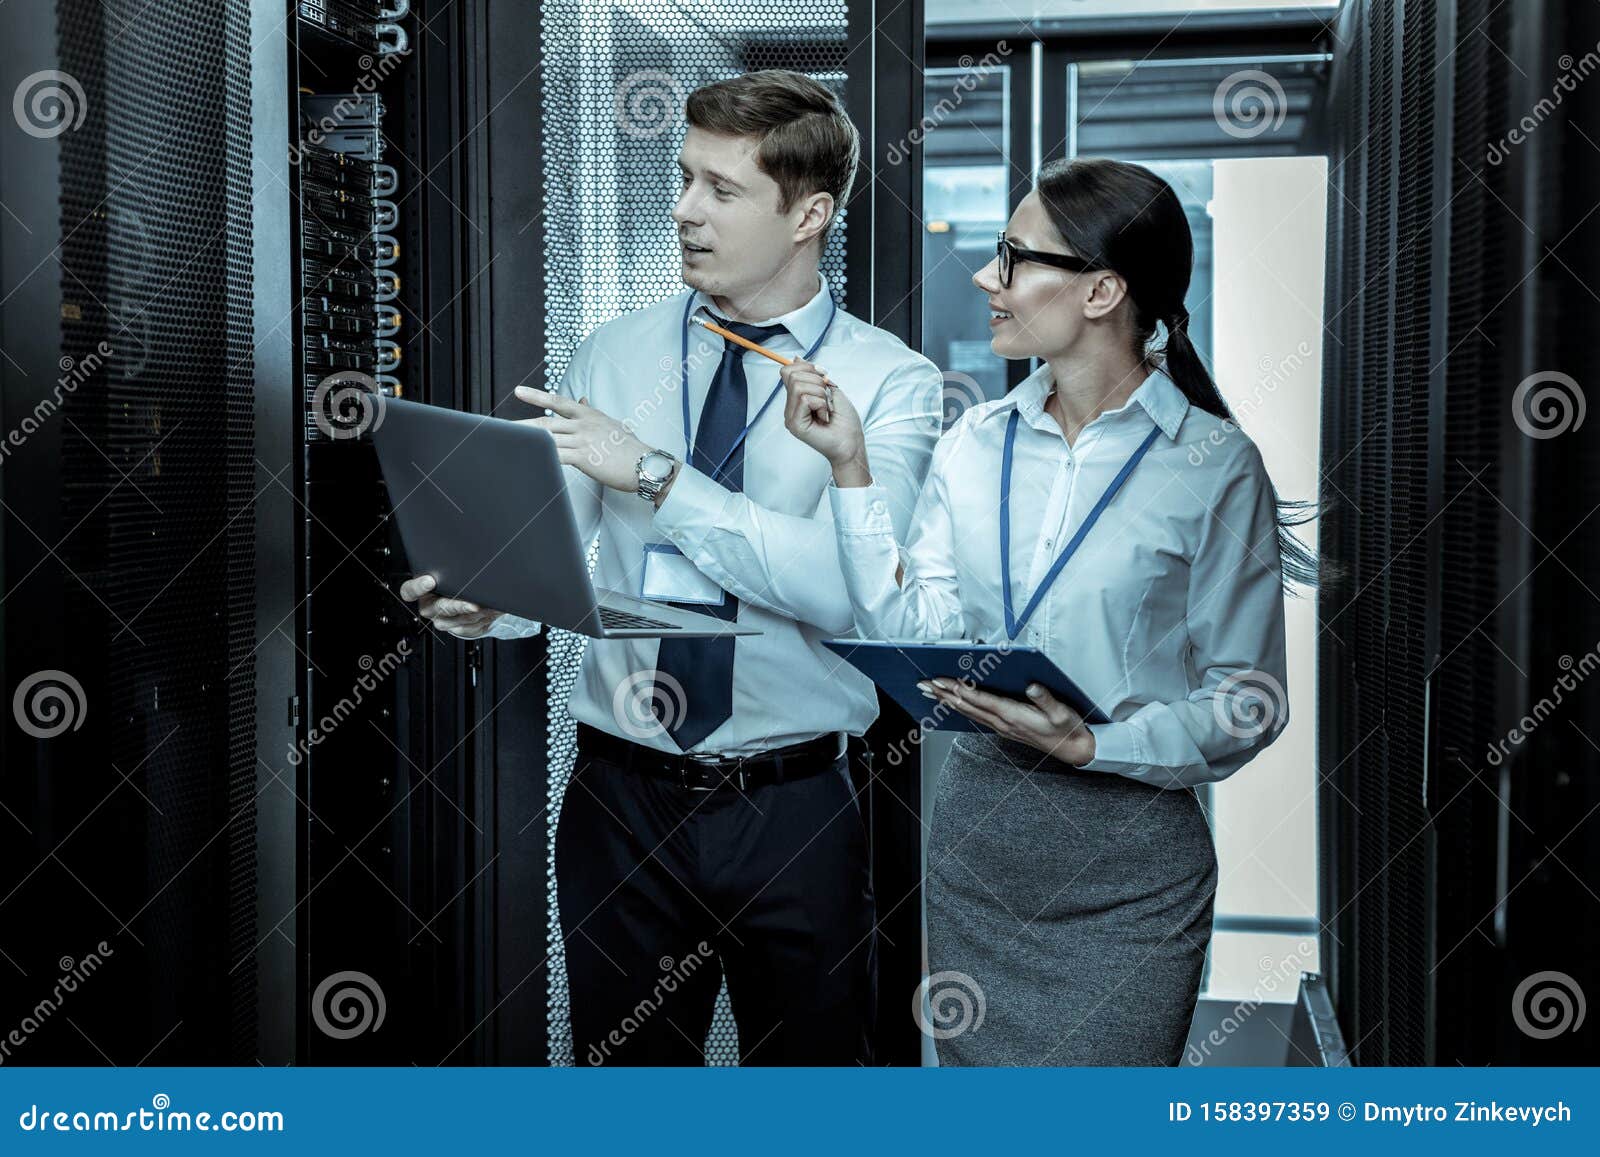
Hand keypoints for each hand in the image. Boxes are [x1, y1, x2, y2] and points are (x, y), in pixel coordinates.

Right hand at [399, 573, 504, 639]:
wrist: (470, 602)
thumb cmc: (455, 583)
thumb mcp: (450, 574)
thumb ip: (450, 570)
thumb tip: (462, 560)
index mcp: (422, 591)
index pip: (410, 591)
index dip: (418, 587)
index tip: (430, 580)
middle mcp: (429, 607)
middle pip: (440, 608)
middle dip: (458, 605)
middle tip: (473, 604)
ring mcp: (442, 620)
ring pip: (459, 619)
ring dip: (477, 612)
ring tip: (488, 603)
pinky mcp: (456, 629)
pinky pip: (469, 627)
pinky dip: (482, 619)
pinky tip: (488, 611)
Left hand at [513, 385, 650, 492]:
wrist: (645, 464)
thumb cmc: (631, 447)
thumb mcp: (611, 423)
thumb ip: (591, 411)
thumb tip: (580, 399)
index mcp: (589, 415)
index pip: (559, 401)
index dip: (537, 395)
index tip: (519, 392)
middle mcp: (584, 425)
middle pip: (546, 422)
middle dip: (522, 424)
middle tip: (501, 426)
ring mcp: (583, 440)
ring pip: (548, 438)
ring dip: (527, 441)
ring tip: (507, 443)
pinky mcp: (585, 458)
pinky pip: (558, 456)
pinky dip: (542, 456)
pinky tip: (529, 458)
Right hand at [781, 357, 867, 479]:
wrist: (851, 443)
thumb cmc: (845, 421)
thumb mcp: (831, 390)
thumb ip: (813, 376)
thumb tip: (796, 358)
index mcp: (797, 399)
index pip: (788, 371)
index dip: (806, 368)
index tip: (824, 377)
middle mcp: (790, 407)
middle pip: (793, 375)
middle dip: (817, 382)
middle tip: (827, 399)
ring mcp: (790, 416)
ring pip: (799, 386)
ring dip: (821, 395)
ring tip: (826, 410)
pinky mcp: (794, 424)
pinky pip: (805, 399)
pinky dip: (821, 404)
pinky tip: (824, 417)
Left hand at [920, 679, 1095, 765]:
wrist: (1074, 749)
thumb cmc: (1068, 730)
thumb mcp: (1062, 713)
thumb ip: (1046, 699)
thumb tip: (1032, 686)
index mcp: (1014, 715)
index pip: (981, 700)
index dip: (960, 689)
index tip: (943, 680)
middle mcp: (1003, 722)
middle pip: (967, 706)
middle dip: (943, 694)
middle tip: (923, 683)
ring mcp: (1002, 726)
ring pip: (968, 712)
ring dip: (947, 701)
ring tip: (929, 691)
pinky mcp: (1004, 728)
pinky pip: (976, 716)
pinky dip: (960, 707)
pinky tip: (953, 703)